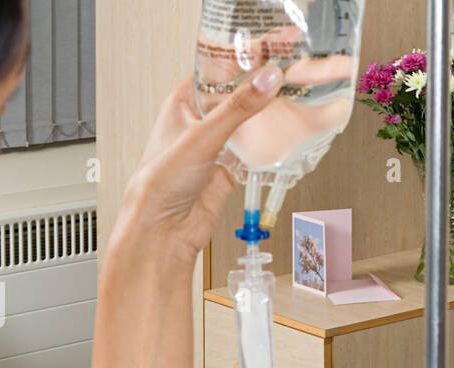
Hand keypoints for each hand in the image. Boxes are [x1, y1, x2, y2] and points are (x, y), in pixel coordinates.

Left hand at [111, 62, 283, 262]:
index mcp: (184, 100)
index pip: (219, 69)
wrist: (162, 230)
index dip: (246, 59)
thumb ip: (239, 107)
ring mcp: (216, 145)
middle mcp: (200, 121)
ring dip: (268, 119)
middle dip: (263, 90)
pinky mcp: (228, 170)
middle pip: (238, 96)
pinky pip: (254, 153)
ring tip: (294, 104)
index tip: (274, 51)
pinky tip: (284, 141)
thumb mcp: (202, 136)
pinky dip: (269, 149)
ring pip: (249, 125)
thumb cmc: (159, 182)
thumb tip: (267, 79)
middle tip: (292, 77)